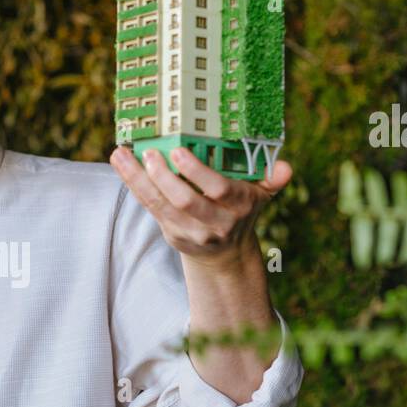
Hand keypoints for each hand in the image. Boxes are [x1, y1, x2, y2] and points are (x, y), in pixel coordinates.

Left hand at [109, 145, 291, 264]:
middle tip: (150, 152)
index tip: (179, 151)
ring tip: (120, 154)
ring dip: (138, 179)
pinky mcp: (172, 234)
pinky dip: (134, 185)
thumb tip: (286, 168)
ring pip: (160, 205)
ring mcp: (190, 231)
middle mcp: (214, 222)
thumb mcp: (261, 196)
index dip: (197, 172)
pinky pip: (150, 208)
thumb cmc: (241, 211)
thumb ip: (272, 180)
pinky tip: (121, 165)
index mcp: (238, 206)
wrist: (226, 255)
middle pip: (185, 201)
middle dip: (164, 177)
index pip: (218, 189)